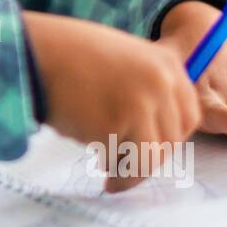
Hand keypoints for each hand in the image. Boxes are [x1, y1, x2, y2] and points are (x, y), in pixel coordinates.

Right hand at [22, 11, 200, 191]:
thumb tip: (157, 132)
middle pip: (172, 141)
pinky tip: (97, 162)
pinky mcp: (114, 125)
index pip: (189, 116)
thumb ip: (148, 86)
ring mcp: (139, 104)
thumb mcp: (125, 59)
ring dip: (132, 172)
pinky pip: (121, 162)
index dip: (170, 138)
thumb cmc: (72, 56)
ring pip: (150, 159)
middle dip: (149, 158)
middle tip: (126, 165)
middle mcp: (160, 84)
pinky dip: (112, 170)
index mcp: (167, 64)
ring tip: (112, 175)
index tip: (151, 148)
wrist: (38, 51)